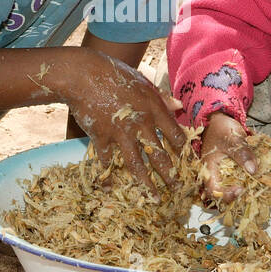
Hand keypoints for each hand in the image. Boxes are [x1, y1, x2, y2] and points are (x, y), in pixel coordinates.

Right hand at [60, 50, 185, 191]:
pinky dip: (109, 176)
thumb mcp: (142, 81)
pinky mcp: (101, 138)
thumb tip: (180, 107)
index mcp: (153, 108)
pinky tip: (112, 189)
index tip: (187, 162)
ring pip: (136, 165)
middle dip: (170, 175)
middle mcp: (140, 124)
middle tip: (177, 189)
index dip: (183, 151)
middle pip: (159, 155)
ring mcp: (120, 134)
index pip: (175, 135)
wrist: (82, 75)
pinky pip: (107, 162)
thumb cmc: (114, 73)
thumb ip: (161, 97)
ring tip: (154, 197)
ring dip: (146, 184)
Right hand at [198, 111, 255, 204]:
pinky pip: (235, 181)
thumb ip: (242, 153)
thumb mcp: (232, 139)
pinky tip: (255, 178)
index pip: (213, 190)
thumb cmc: (220, 128)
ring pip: (229, 189)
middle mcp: (213, 175)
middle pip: (222, 195)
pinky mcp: (228, 171)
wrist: (218, 121)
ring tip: (255, 186)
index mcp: (207, 169)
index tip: (240, 189)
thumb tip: (253, 170)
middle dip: (237, 196)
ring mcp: (220, 174)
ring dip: (242, 191)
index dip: (226, 194)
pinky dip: (245, 182)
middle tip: (251, 191)